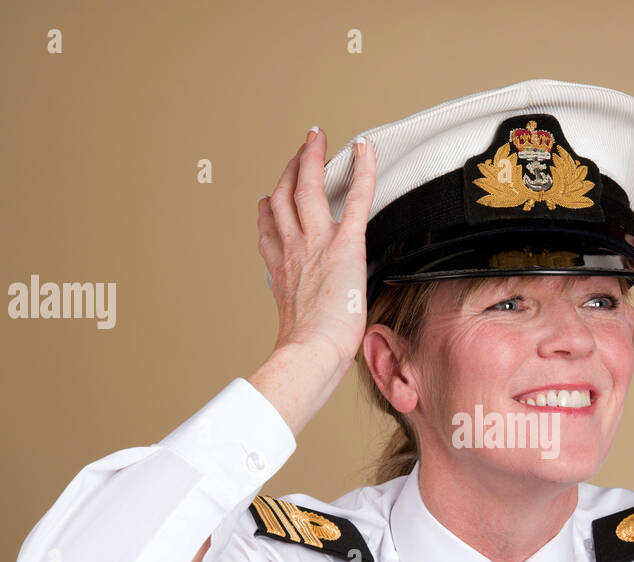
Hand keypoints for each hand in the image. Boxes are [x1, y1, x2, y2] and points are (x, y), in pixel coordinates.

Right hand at [258, 128, 376, 370]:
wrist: (312, 350)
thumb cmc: (308, 349)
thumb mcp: (294, 324)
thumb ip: (296, 311)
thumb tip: (301, 326)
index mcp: (281, 269)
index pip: (269, 229)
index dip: (267, 210)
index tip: (267, 199)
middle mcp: (294, 248)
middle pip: (283, 197)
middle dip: (289, 170)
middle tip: (298, 153)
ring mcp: (317, 242)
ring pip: (308, 187)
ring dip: (311, 157)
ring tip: (316, 138)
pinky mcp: (346, 243)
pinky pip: (356, 196)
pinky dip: (362, 169)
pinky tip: (365, 149)